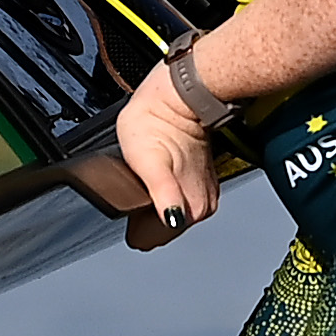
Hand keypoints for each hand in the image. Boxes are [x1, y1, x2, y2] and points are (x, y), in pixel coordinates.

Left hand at [108, 74, 220, 237]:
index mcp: (187, 208)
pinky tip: (158, 173)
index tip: (131, 196)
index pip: (149, 239)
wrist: (178, 96)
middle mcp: (200, 208)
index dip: (132, 221)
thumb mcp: (147, 161)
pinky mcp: (203, 183)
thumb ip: (162, 195)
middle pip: (159, 231)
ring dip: (153, 202)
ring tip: (147, 174)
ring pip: (167, 217)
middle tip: (138, 181)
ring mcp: (203, 196)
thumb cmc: (155, 122)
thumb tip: (173, 218)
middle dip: (143, 214)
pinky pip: (177, 202)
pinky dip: (164, 193)